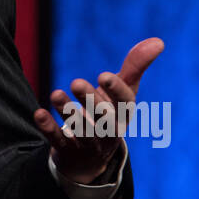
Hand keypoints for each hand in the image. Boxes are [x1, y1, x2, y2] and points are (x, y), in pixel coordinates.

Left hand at [33, 37, 163, 183]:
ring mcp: (89, 143)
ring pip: (81, 130)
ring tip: (55, 93)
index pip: (125, 104)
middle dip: (91, 100)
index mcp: (124, 114)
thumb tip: (158, 41)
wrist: (90, 157)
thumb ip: (135, 67)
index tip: (104, 75)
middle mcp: (109, 131)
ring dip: (68, 112)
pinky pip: (58, 140)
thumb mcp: (123, 93)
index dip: (116, 90)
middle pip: (104, 119)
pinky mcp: (67, 150)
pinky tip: (39, 113)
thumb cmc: (109, 114)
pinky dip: (49, 128)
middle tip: (76, 82)